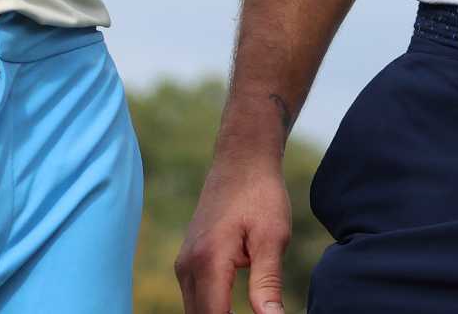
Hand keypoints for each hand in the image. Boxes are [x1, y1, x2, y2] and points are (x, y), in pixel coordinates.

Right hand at [175, 150, 293, 313]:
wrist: (242, 160)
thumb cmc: (260, 194)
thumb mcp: (273, 238)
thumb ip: (268, 283)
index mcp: (208, 260)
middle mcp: (188, 265)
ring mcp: (184, 263)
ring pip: (194, 311)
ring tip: (251, 312)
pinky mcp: (188, 261)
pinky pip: (195, 298)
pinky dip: (212, 310)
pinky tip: (234, 312)